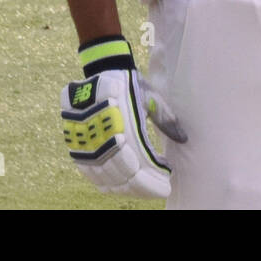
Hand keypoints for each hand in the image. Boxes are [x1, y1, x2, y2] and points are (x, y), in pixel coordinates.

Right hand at [61, 37, 186, 197]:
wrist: (101, 71)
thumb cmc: (131, 85)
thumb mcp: (151, 100)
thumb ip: (166, 121)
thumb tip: (184, 139)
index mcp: (123, 129)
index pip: (137, 168)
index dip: (152, 182)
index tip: (166, 185)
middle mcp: (102, 140)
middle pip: (122, 178)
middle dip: (142, 188)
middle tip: (158, 189)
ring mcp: (86, 144)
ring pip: (105, 179)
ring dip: (125, 188)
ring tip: (143, 188)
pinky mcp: (76, 144)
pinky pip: (90, 172)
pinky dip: (106, 182)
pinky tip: (119, 184)